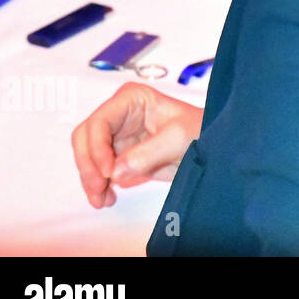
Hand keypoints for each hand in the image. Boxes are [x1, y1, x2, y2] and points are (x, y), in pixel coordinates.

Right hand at [71, 82, 203, 207]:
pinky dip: (98, 186)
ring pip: (87, 157)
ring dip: (90, 180)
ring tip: (102, 200)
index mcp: (131, 99)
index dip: (97, 148)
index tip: (108, 172)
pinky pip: (98, 171)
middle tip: (98, 188)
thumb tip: (115, 172)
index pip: (99, 122)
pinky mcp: (118, 156)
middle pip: (85, 139)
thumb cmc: (200, 131)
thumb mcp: (177, 138)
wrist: (213, 146)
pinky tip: (107, 198)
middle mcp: (119, 115)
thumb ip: (146, 154)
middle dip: (88, 165)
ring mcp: (116, 135)